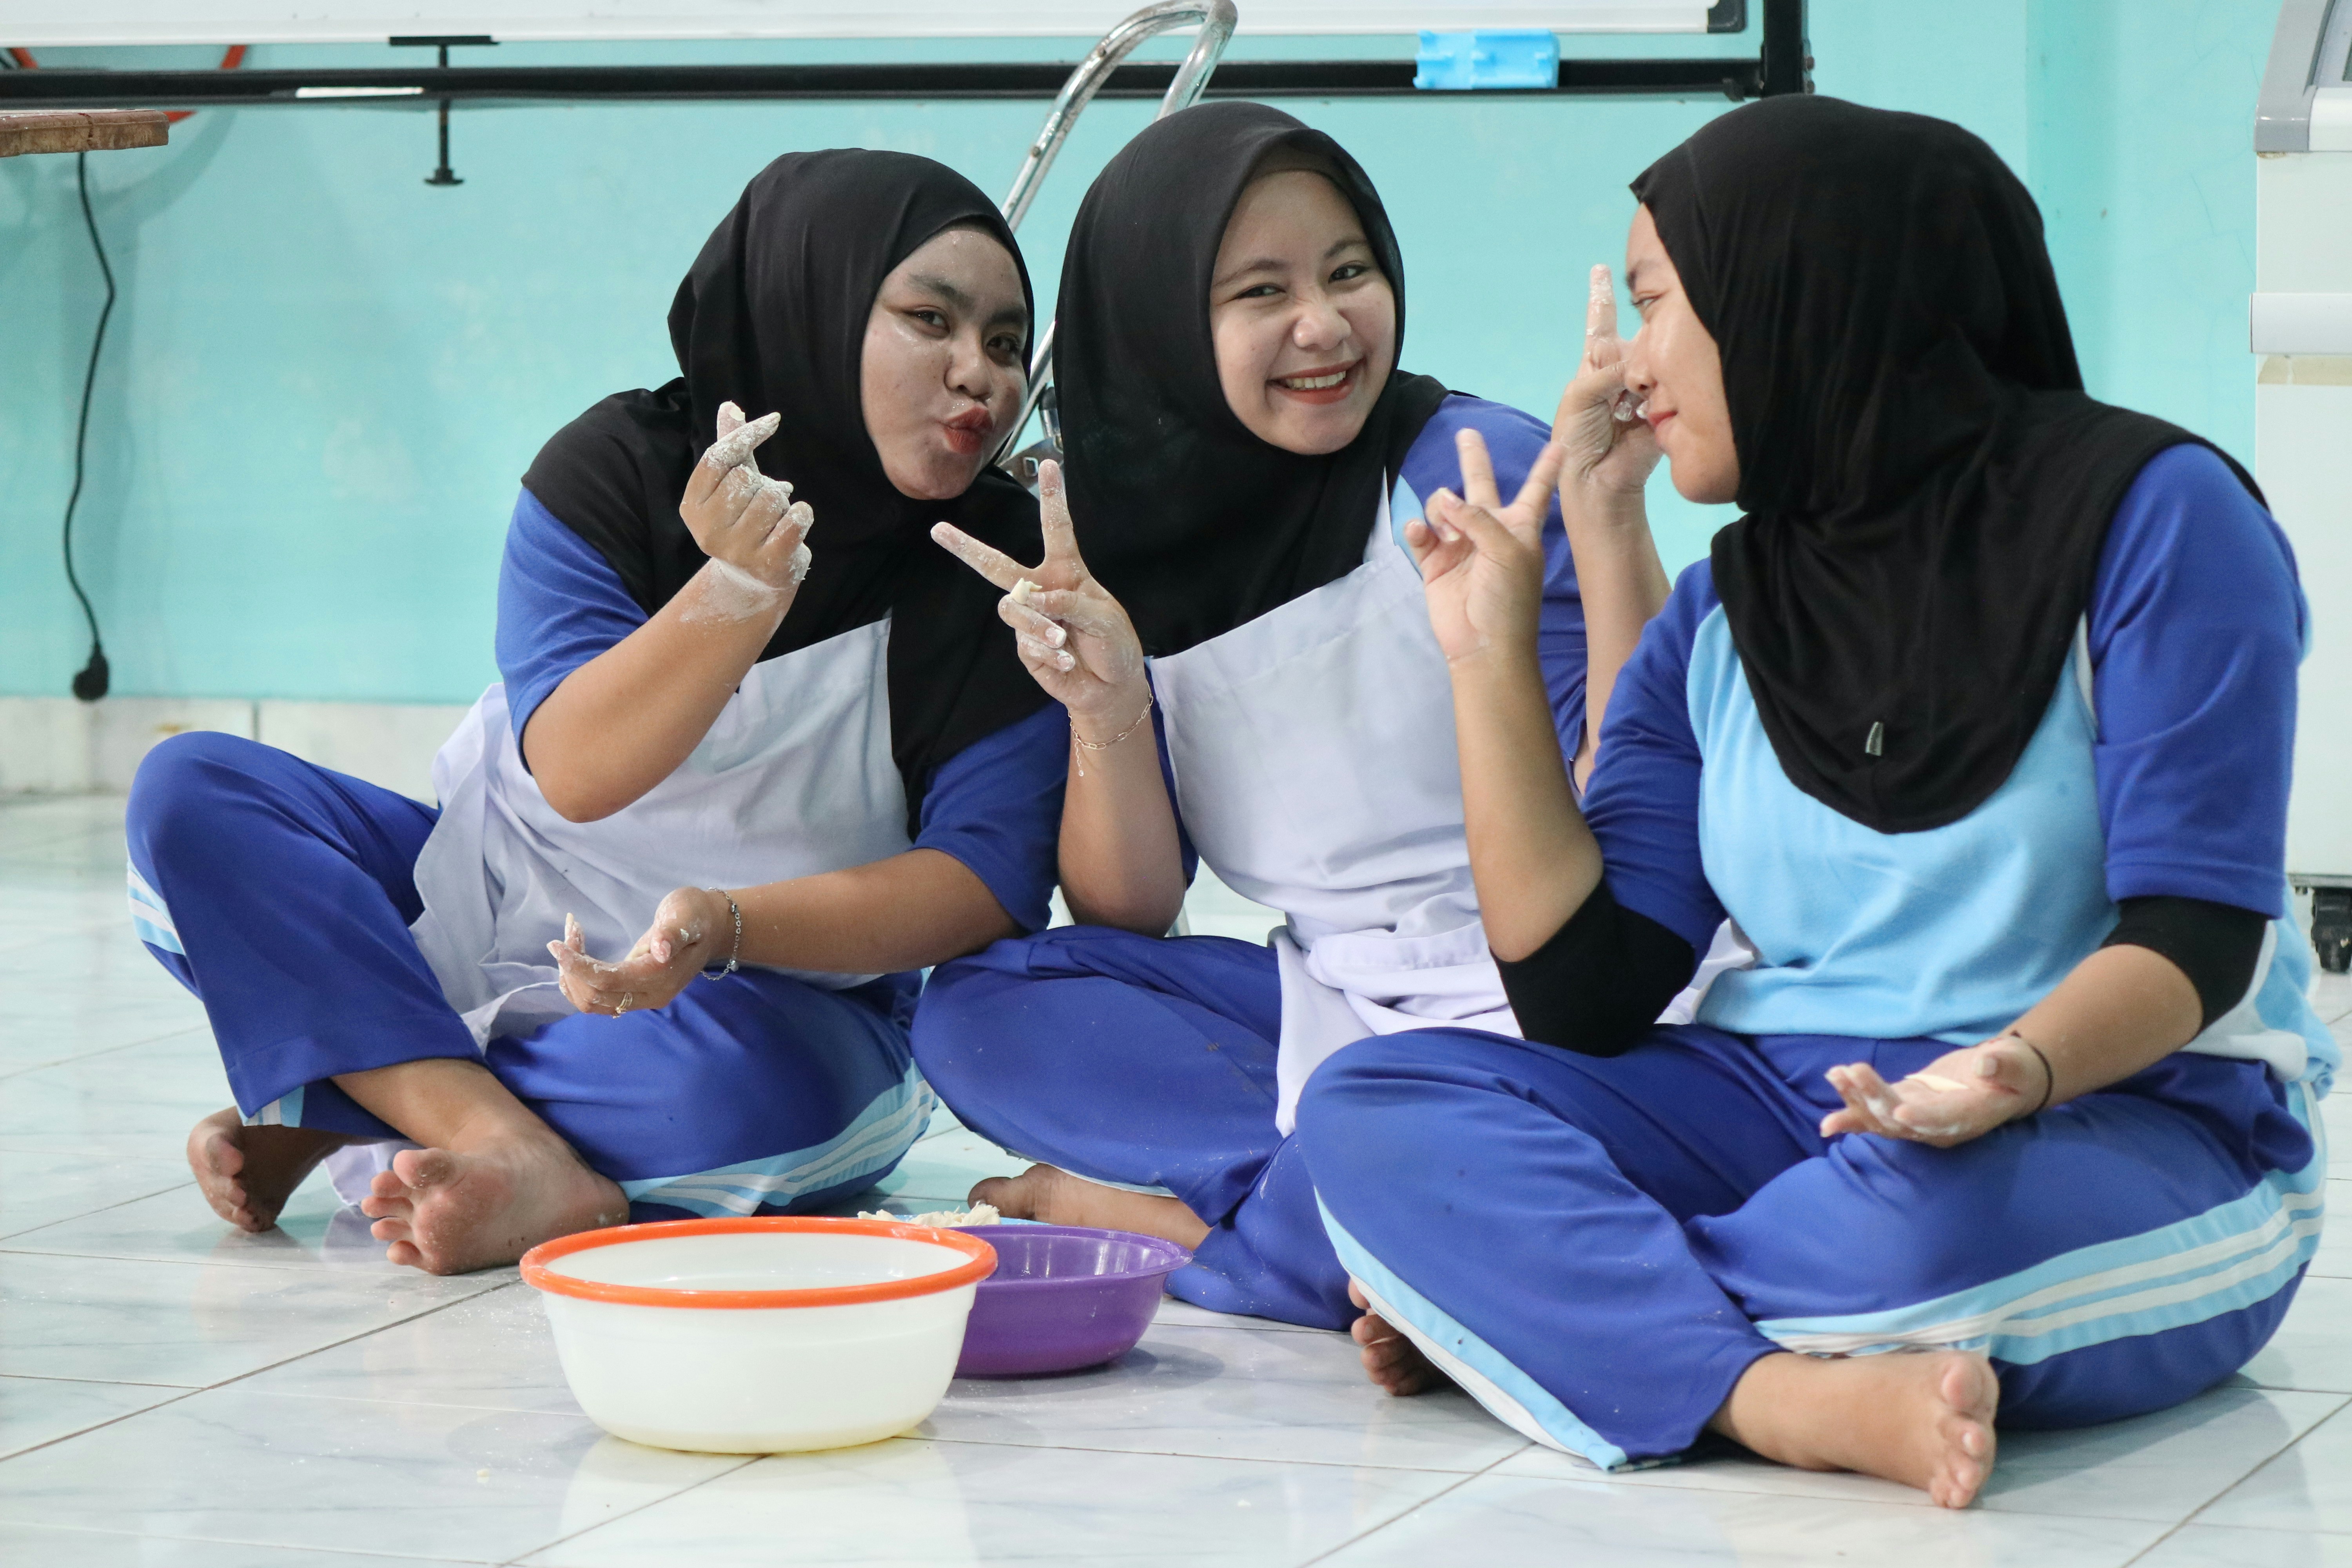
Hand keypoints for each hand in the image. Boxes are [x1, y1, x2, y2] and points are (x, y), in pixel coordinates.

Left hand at [545, 889, 725, 1017]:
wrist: (711, 928)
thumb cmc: (695, 915)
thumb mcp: (685, 915)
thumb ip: (672, 933)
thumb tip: (660, 950)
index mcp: (661, 977)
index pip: (608, 981)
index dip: (578, 966)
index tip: (557, 944)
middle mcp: (650, 995)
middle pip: (594, 997)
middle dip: (572, 967)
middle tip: (570, 931)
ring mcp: (642, 998)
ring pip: (591, 1002)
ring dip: (572, 975)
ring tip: (572, 939)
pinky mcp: (634, 994)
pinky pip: (596, 998)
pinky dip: (578, 980)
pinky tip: (576, 956)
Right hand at [678, 401, 813, 595]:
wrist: (755, 580)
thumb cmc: (745, 522)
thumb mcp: (733, 484)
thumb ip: (731, 446)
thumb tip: (730, 406)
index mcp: (693, 507)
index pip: (718, 457)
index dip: (746, 435)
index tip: (774, 421)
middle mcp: (708, 531)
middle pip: (747, 477)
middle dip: (763, 482)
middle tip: (763, 503)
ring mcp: (737, 550)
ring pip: (773, 496)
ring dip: (782, 501)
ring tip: (774, 519)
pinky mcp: (768, 562)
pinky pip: (797, 517)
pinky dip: (802, 513)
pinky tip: (794, 524)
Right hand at [931, 459, 1149, 732]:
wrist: (1111, 687)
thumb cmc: (1113, 645)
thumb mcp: (1104, 618)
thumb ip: (1070, 603)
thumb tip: (1030, 597)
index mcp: (1066, 572)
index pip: (1056, 529)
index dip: (1052, 497)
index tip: (1048, 463)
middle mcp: (1041, 589)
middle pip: (997, 564)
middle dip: (966, 548)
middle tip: (938, 530)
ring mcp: (1029, 618)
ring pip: (1011, 608)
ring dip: (1037, 624)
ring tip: (1062, 641)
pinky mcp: (1024, 646)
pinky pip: (1024, 641)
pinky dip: (1048, 652)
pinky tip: (1066, 662)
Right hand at [1408, 428, 1565, 665]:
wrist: (1484, 644)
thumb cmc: (1510, 599)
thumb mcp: (1508, 550)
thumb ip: (1477, 517)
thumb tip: (1443, 498)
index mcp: (1519, 526)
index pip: (1535, 489)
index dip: (1545, 467)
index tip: (1560, 444)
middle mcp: (1489, 530)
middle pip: (1481, 485)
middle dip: (1473, 459)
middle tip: (1466, 433)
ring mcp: (1459, 544)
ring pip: (1443, 506)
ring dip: (1441, 508)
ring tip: (1447, 529)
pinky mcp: (1434, 560)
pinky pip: (1421, 533)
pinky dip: (1418, 530)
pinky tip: (1421, 533)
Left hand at [1552, 265, 1661, 497]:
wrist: (1597, 479)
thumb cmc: (1577, 438)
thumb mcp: (1579, 397)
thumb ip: (1605, 369)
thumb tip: (1642, 358)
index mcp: (1595, 367)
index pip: (1601, 324)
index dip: (1601, 297)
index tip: (1600, 269)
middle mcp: (1623, 372)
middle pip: (1636, 341)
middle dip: (1636, 349)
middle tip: (1618, 388)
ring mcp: (1646, 388)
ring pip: (1654, 362)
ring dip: (1644, 376)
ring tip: (1624, 411)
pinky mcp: (1665, 407)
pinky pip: (1668, 388)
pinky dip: (1657, 397)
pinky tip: (1644, 413)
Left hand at [1819, 1037, 2052, 1148]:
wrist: (2002, 1080)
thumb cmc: (2013, 1072)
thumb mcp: (2016, 1067)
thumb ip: (2003, 1067)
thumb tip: (1986, 1064)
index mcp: (1968, 1118)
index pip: (1941, 1122)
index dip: (1920, 1119)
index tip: (1898, 1111)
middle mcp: (1937, 1126)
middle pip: (1900, 1120)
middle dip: (1875, 1098)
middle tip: (1853, 1070)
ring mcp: (1916, 1118)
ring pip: (1880, 1118)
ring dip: (1856, 1099)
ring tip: (1836, 1074)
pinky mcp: (1904, 1104)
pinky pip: (1874, 1110)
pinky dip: (1852, 1102)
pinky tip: (1833, 1082)